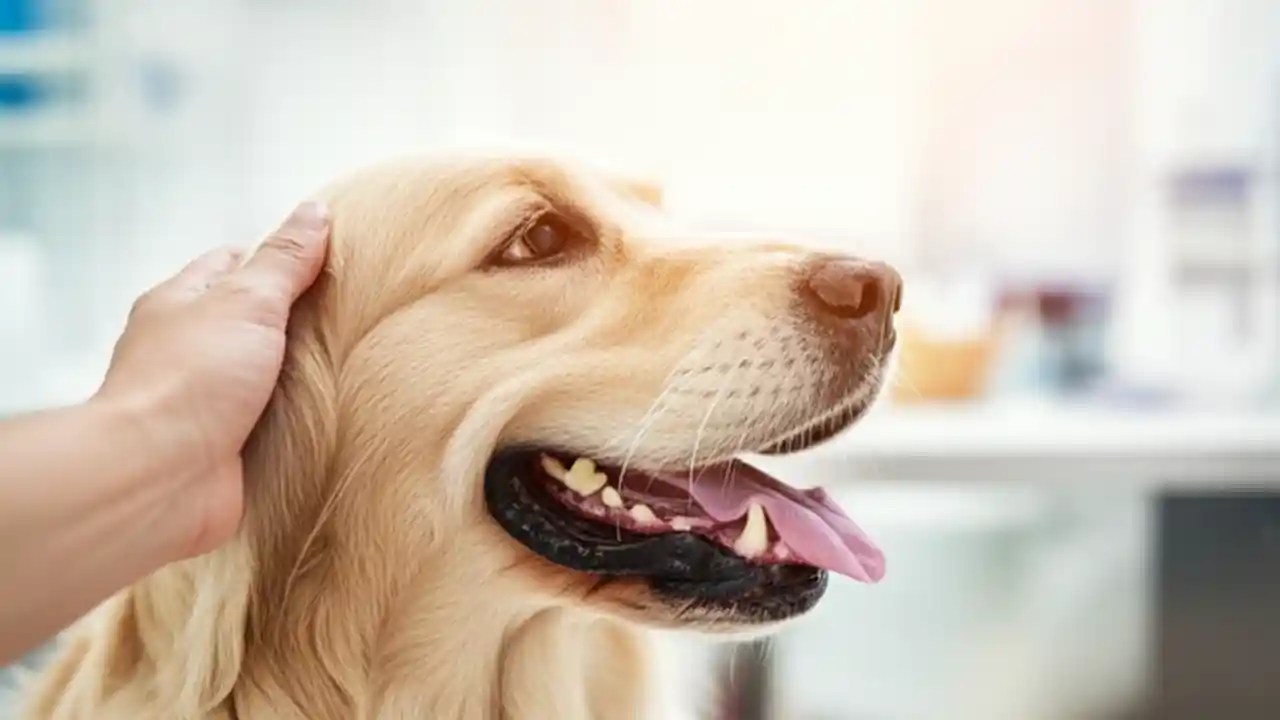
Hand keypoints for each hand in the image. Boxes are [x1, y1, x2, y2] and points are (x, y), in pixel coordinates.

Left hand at [95, 201, 329, 558]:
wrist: (160, 478)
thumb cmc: (191, 380)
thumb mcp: (248, 301)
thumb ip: (286, 260)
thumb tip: (316, 210)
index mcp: (181, 304)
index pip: (234, 263)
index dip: (281, 258)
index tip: (331, 261)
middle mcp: (188, 350)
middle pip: (254, 321)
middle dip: (300, 320)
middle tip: (355, 314)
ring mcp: (205, 401)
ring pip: (266, 375)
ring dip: (302, 377)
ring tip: (356, 364)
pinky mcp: (225, 448)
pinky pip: (271, 424)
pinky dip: (298, 421)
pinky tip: (333, 416)